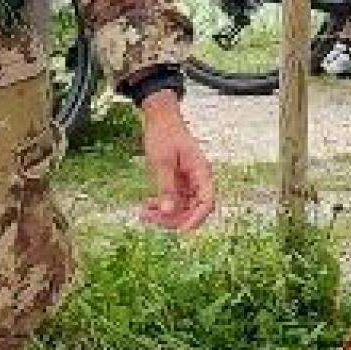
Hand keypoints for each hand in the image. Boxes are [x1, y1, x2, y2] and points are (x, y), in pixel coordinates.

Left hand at [137, 92, 216, 231]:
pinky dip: (161, 207)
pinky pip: (174, 201)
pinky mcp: (179, 183)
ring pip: (182, 208)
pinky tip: (146, 207)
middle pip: (194, 209)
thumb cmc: (163, 134)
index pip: (207, 201)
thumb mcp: (162, 161)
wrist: (160, 118)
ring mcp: (189, 182)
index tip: (181, 231)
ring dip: (165, 215)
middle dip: (174, 219)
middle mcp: (198, 179)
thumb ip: (166, 187)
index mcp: (201, 171)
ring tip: (143, 214)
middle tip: (150, 219)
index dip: (197, 219)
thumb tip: (168, 211)